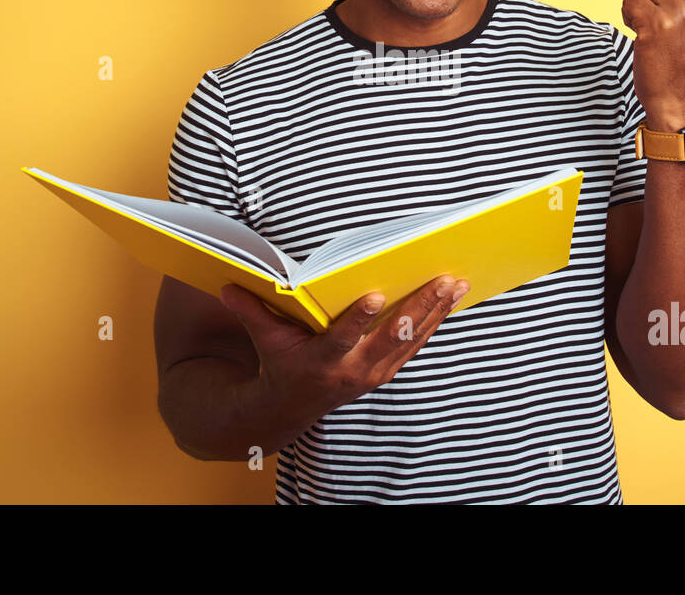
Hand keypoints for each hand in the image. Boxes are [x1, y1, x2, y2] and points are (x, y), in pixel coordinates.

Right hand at [219, 274, 469, 417]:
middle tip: (443, 279)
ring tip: (456, 282)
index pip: (343, 338)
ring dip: (437, 311)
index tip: (377, 294)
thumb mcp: (264, 339)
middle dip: (421, 307)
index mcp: (322, 362)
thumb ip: (252, 311)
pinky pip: (416, 343)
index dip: (360, 318)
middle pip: (393, 336)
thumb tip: (228, 286)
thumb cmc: (279, 362)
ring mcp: (375, 372)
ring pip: (412, 339)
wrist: (291, 405)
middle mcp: (354, 370)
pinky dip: (435, 320)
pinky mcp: (387, 369)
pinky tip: (450, 297)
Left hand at [621, 0, 684, 130]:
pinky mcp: (655, 23)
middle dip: (649, 1)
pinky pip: (629, 0)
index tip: (673, 24)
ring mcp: (678, 13)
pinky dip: (627, 17)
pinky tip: (639, 35)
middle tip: (659, 29)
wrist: (677, 98)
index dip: (665, 0)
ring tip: (650, 32)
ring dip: (637, 9)